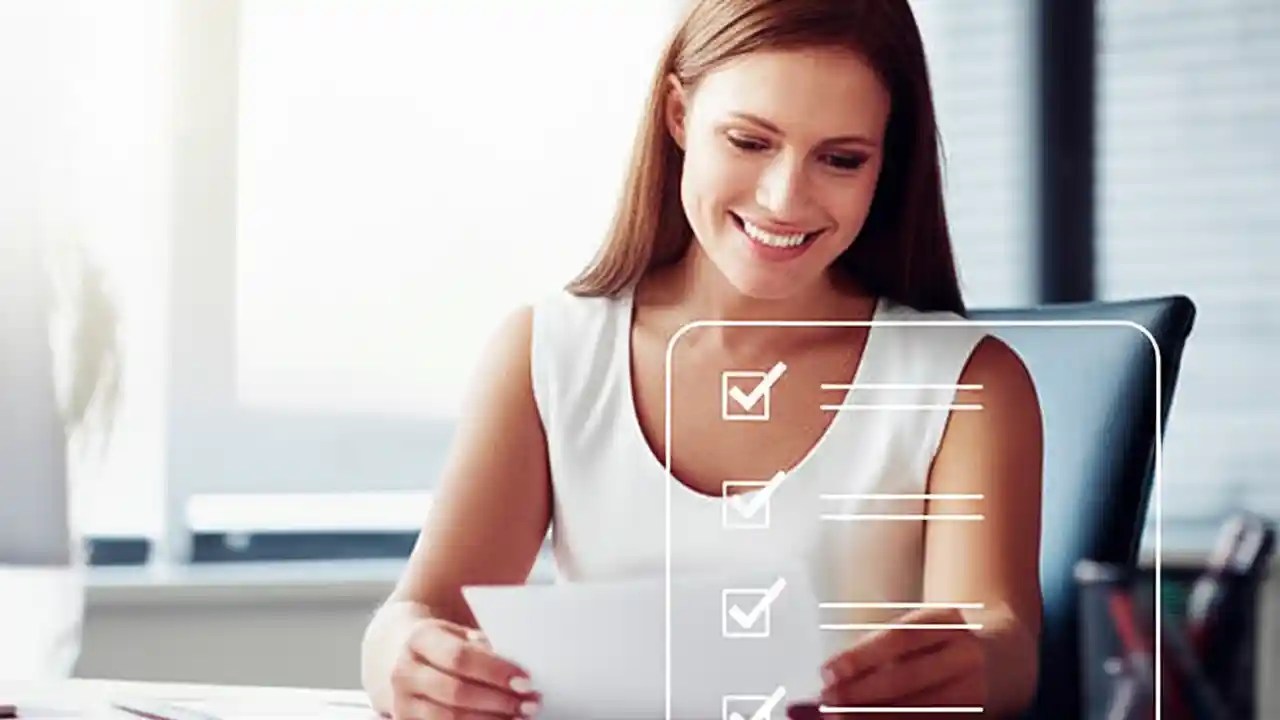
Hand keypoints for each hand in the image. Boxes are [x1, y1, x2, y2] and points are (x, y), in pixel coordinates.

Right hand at [388, 617, 540, 718]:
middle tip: (530, 703)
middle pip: (456, 692)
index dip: (495, 671)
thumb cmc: (443, 641)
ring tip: (521, 717)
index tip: (526, 679)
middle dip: (498, 700)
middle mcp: (405, 672)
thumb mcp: (459, 631)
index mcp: (419, 639)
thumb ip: (484, 644)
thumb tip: (521, 664)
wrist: (401, 655)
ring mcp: (403, 703)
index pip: (459, 657)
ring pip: (450, 718)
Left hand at [808, 607, 988, 715]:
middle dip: (862, 693)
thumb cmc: (944, 641)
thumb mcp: (921, 629)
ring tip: (843, 718)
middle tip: (829, 701)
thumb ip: (879, 647)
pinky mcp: (979, 716)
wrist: (1007, 656)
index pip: (900, 637)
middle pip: (907, 676)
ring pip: (920, 708)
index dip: (861, 655)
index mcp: (948, 619)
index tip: (829, 671)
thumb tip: (832, 673)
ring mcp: (976, 687)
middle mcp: (966, 652)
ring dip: (876, 716)